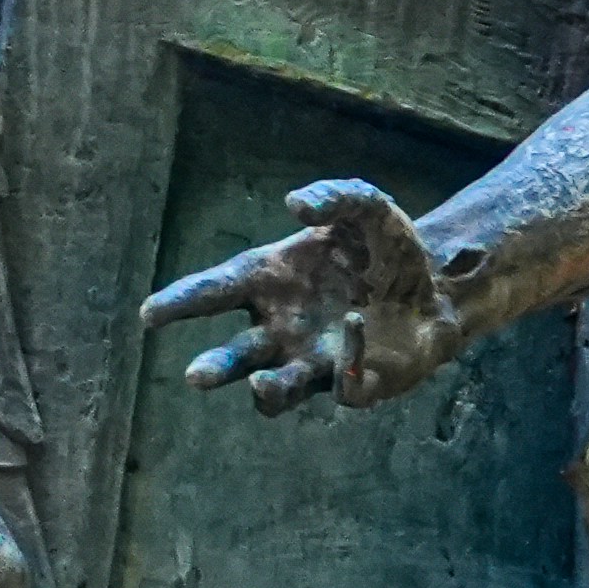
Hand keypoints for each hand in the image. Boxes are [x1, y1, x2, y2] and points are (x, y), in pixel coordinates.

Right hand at [144, 179, 469, 410]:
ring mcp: (314, 361)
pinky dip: (346, 362)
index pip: (212, 292)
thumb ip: (332, 196)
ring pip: (274, 391)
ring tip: (260, 382)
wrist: (439, 282)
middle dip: (214, 367)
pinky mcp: (355, 384)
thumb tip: (294, 204)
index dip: (180, 303)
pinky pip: (342, 386)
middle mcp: (281, 328)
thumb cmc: (387, 245)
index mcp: (269, 279)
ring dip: (265, 390)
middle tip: (196, 375)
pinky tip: (355, 329)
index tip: (149, 315)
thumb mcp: (365, 204)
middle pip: (234, 356)